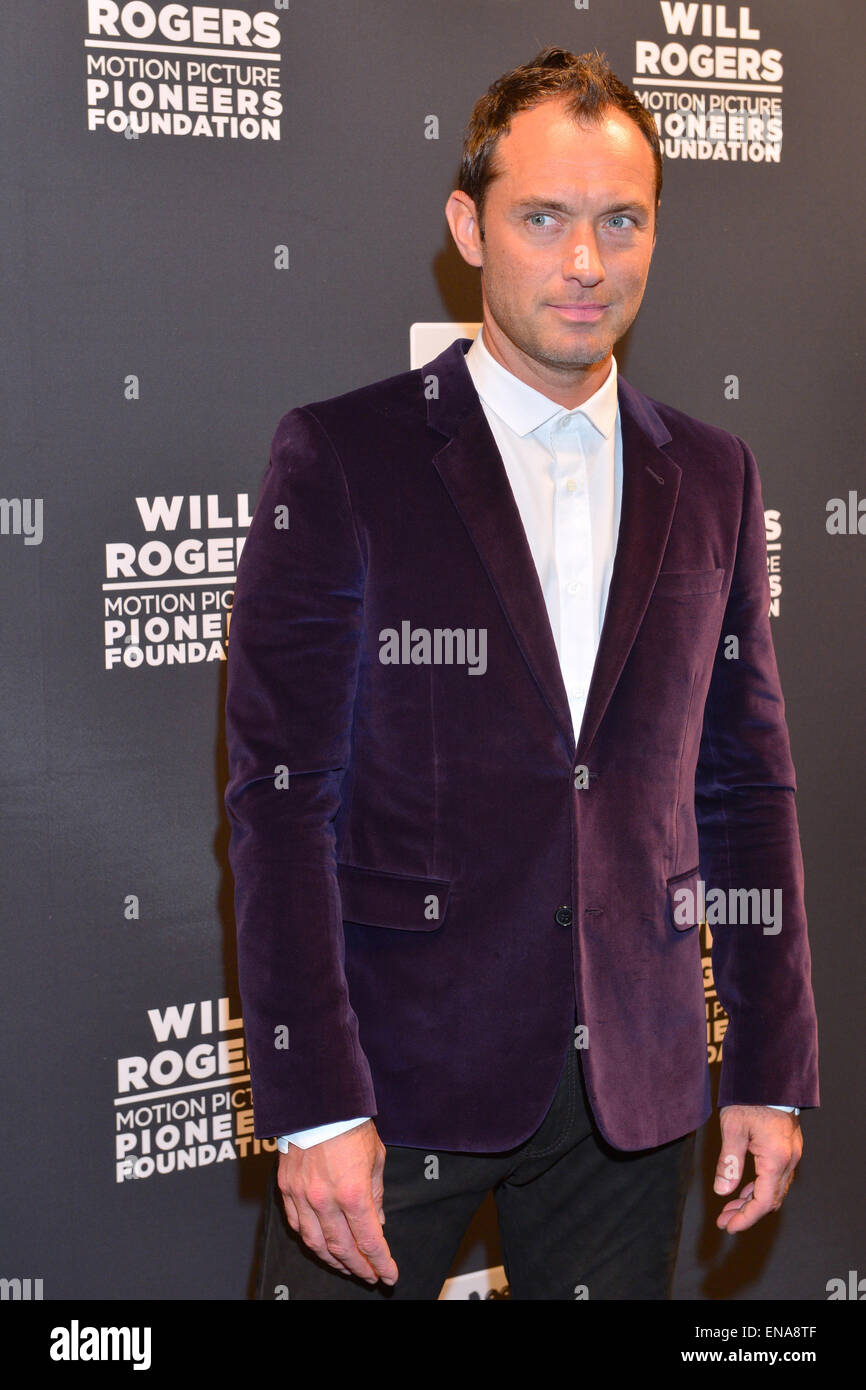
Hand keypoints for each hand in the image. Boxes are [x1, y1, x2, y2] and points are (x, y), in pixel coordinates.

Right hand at [277, 1120, 397, 1284]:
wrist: (318, 1102)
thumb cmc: (350, 1124)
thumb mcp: (375, 1159)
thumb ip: (375, 1195)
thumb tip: (377, 1222)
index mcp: (353, 1192)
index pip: (370, 1241)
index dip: (381, 1262)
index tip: (389, 1275)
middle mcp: (326, 1200)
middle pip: (342, 1249)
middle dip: (359, 1267)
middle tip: (370, 1275)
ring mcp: (302, 1197)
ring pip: (316, 1243)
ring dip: (333, 1260)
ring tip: (347, 1266)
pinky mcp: (286, 1189)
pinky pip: (296, 1225)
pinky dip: (310, 1240)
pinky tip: (321, 1244)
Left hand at [714, 1105, 802, 1232]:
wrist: (769, 1077)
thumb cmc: (749, 1099)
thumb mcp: (733, 1129)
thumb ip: (729, 1162)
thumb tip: (722, 1191)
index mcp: (775, 1159)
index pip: (762, 1202)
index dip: (745, 1218)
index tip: (728, 1226)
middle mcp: (788, 1161)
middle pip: (770, 1200)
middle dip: (747, 1213)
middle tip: (724, 1220)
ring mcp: (791, 1155)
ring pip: (774, 1190)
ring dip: (753, 1201)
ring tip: (729, 1208)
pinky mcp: (788, 1148)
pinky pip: (777, 1178)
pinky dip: (760, 1188)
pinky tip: (744, 1189)